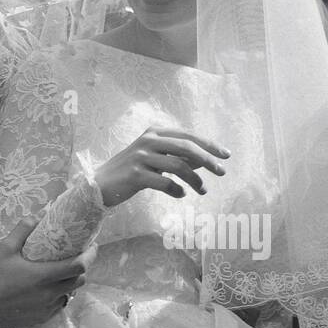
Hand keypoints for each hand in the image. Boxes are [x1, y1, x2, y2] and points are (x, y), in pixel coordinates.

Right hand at [0, 218, 92, 327]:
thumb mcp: (5, 248)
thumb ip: (22, 230)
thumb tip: (36, 217)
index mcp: (44, 275)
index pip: (78, 266)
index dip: (90, 255)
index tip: (91, 246)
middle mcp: (50, 293)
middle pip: (79, 280)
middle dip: (82, 268)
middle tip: (77, 257)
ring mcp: (47, 307)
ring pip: (70, 293)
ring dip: (70, 283)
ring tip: (62, 273)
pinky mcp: (41, 318)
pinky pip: (59, 305)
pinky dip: (59, 295)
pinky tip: (49, 289)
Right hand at [94, 126, 229, 207]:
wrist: (101, 183)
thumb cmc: (132, 171)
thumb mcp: (155, 159)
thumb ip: (177, 157)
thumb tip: (206, 161)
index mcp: (154, 133)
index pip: (188, 135)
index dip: (209, 144)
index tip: (226, 155)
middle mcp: (148, 141)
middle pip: (186, 147)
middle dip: (208, 160)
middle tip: (222, 172)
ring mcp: (141, 157)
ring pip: (178, 166)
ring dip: (195, 180)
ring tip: (202, 191)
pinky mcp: (135, 175)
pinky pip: (165, 183)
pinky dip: (177, 190)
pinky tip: (180, 194)